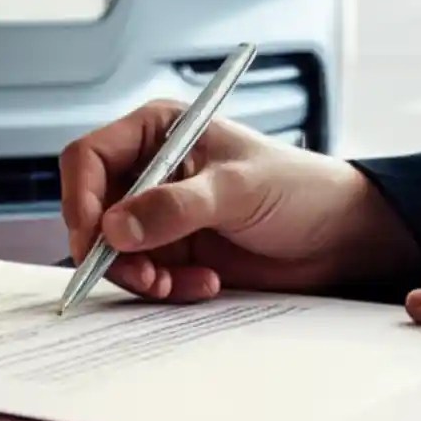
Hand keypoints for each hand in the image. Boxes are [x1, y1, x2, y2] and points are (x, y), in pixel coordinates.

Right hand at [59, 100, 420, 302]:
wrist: (340, 237)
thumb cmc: (299, 189)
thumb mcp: (237, 190)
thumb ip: (175, 207)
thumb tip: (115, 227)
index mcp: (157, 132)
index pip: (90, 158)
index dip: (80, 197)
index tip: (93, 237)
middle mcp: (149, 171)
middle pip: (92, 210)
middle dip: (111, 249)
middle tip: (143, 276)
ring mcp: (158, 214)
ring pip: (113, 251)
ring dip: (140, 275)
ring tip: (178, 284)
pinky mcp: (172, 252)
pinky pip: (143, 276)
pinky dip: (165, 288)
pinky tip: (206, 283)